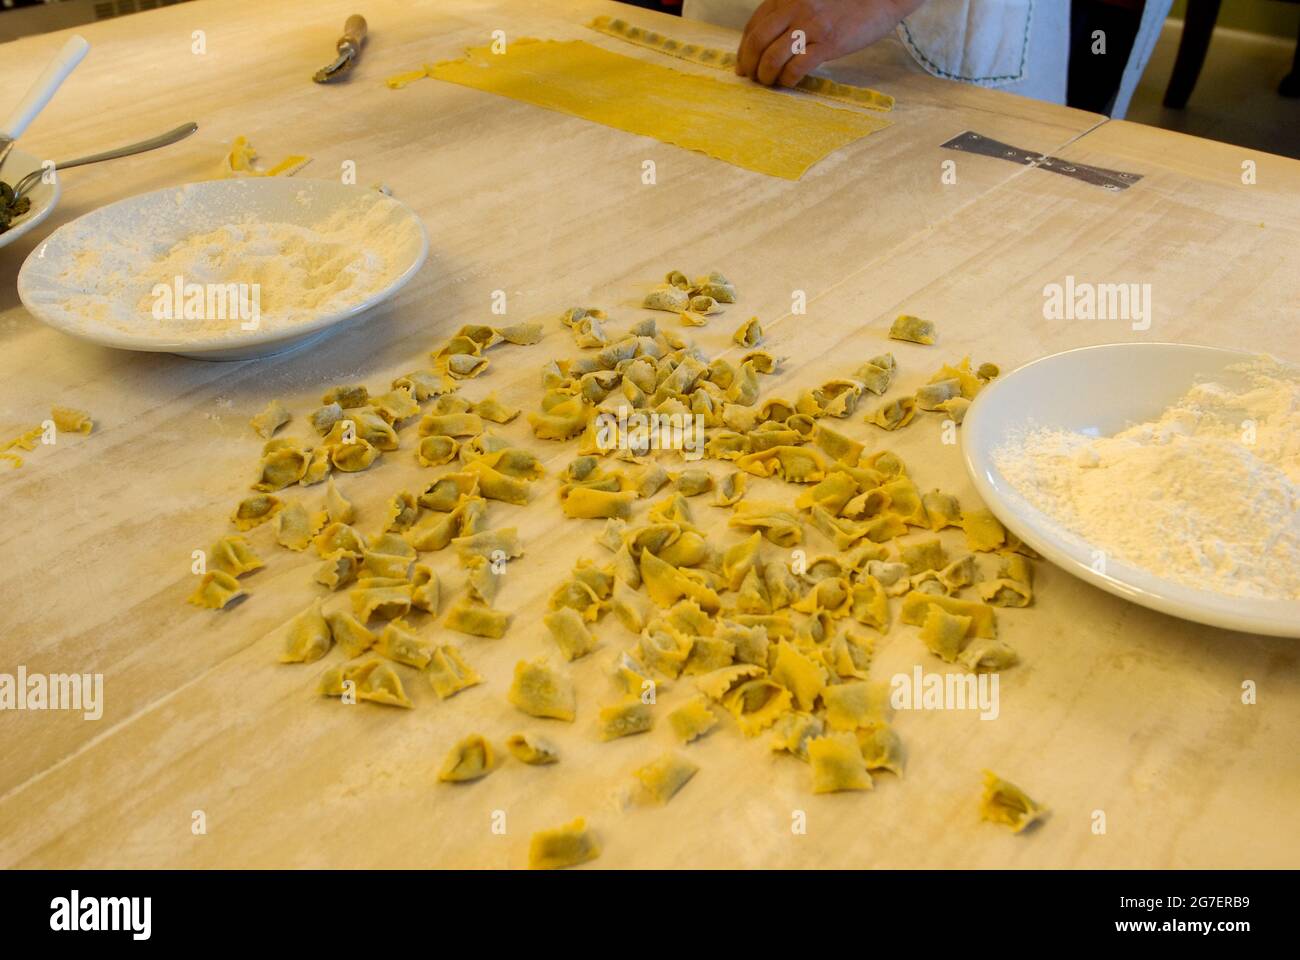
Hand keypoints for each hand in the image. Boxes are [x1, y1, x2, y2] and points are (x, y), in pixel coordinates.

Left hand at [736, 0, 925, 86]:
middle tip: (751, 77)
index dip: (743, 48)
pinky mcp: (828, 43)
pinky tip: (789, 82)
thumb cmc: (845, 1)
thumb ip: (789, 13)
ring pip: (772, 57)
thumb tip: (766, 41)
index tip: (743, 63)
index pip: (754, 24)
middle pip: (757, 41)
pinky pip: (796, 67)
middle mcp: (795, 7)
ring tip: (769, 82)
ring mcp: (811, 25)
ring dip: (765, 75)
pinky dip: (787, 79)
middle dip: (748, 64)